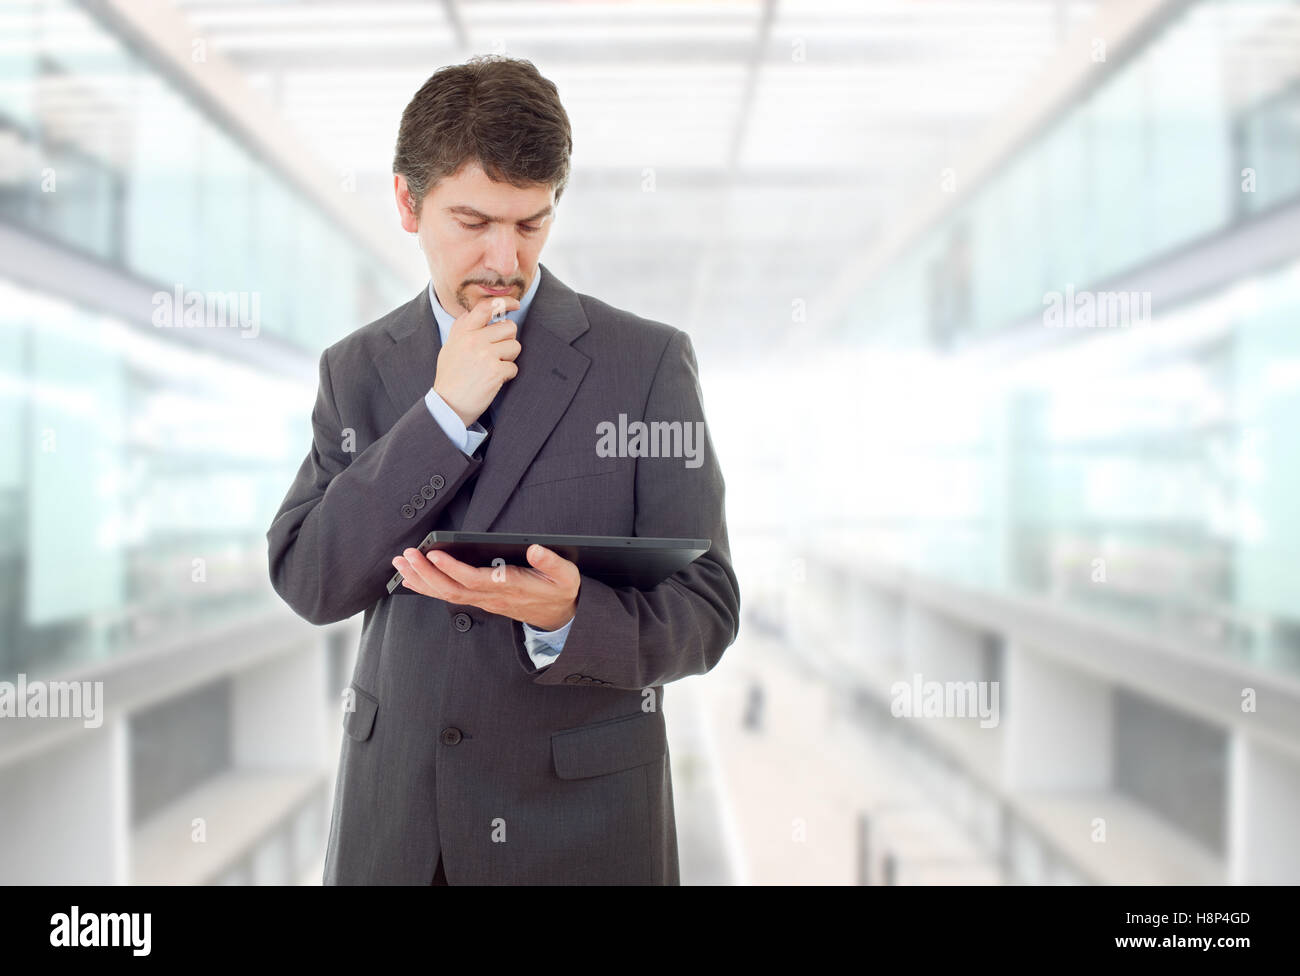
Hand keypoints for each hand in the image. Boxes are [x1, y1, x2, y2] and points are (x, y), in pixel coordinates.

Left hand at [392, 543, 579, 630]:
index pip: (473, 579)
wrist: (560, 616)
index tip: (433, 553)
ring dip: (421, 579)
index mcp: (508, 587)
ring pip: (446, 594)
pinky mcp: (480, 600)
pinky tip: (413, 579)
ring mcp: (483, 601)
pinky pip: (449, 595)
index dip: (451, 568)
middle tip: (406, 555)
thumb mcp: (565, 575)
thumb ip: (551, 562)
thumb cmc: (559, 591)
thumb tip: (535, 549)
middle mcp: (490, 597)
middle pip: (451, 588)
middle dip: (425, 573)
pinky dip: (428, 587)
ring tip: (400, 564)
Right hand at [432, 295, 522, 426]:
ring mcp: (485, 354)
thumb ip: (463, 329)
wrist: (448, 404)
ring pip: (515, 346)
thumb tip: (477, 313)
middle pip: (509, 327)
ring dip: (509, 358)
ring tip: (494, 367)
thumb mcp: (450, 347)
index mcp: (463, 331)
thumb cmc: (450, 377)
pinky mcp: (495, 371)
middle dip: (508, 340)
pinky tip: (494, 380)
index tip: (515, 304)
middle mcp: (474, 339)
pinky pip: (514, 367)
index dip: (505, 302)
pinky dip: (507, 375)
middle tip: (498, 353)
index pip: (486, 307)